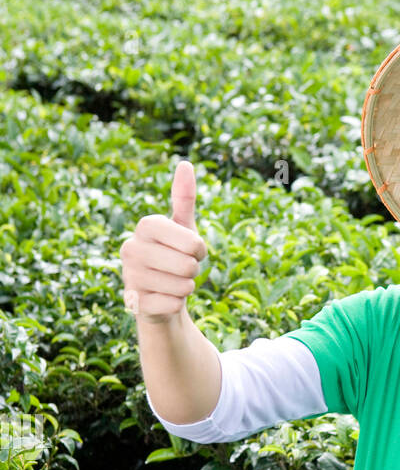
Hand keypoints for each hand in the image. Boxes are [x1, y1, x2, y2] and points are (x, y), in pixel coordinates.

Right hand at [119, 159, 207, 322]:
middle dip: (193, 271)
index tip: (190, 250)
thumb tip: (185, 164)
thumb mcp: (183, 227)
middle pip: (188, 267)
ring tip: (172, 283)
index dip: (200, 251)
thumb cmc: (173, 254)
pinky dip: (175, 304)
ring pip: (182, 288)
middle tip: (180, 269)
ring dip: (185, 288)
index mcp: (145, 226)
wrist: (157, 292)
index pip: (193, 243)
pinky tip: (163, 298)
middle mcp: (131, 248)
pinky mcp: (133, 302)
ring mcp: (129, 276)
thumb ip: (184, 198)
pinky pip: (173, 305)